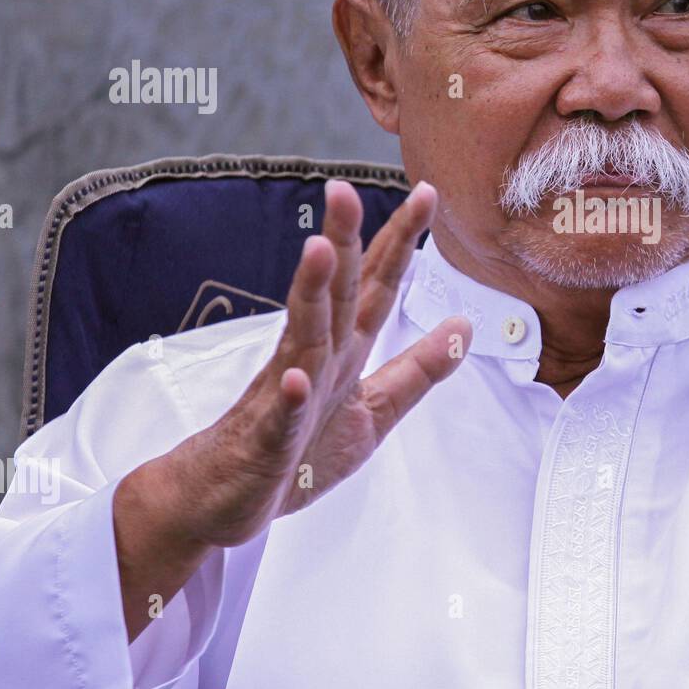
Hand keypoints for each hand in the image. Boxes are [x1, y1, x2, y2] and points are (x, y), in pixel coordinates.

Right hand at [156, 178, 470, 548]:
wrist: (223, 499)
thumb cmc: (295, 451)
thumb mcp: (375, 410)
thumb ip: (418, 369)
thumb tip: (465, 325)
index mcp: (344, 351)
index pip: (377, 287)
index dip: (401, 242)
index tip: (426, 193)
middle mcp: (314, 360)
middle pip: (333, 294)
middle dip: (341, 240)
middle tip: (344, 189)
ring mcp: (285, 396)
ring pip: (300, 337)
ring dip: (310, 294)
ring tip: (320, 250)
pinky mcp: (264, 441)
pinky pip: (278, 418)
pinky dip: (290, 398)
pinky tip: (298, 378)